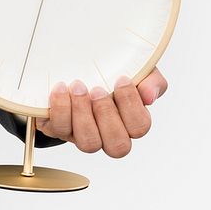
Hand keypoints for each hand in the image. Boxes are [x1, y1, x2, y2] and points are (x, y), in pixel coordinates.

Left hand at [36, 67, 167, 157]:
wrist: (75, 64)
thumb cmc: (111, 72)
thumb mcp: (137, 70)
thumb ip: (151, 81)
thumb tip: (149, 96)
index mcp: (130, 122)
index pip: (139, 126)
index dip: (131, 105)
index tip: (121, 79)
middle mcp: (108, 135)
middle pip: (118, 146)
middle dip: (107, 115)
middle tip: (98, 89)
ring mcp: (82, 135)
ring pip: (88, 143)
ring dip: (83, 114)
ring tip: (78, 87)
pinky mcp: (59, 128)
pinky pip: (59, 129)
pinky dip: (60, 109)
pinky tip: (61, 89)